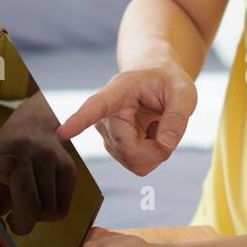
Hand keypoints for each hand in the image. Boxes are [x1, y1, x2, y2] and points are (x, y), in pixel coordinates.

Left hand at [0, 94, 77, 235]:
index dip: (17, 220)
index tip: (8, 221)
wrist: (30, 128)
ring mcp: (56, 160)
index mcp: (8, 156)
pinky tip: (40, 199)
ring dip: (40, 217)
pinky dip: (52, 211)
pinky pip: (64, 207)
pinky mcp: (70, 168)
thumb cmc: (1, 159)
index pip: (23, 199)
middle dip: (26, 223)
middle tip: (16, 219)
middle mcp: (35, 154)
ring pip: (54, 212)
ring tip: (28, 205)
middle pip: (38, 209)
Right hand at [56, 64, 196, 174]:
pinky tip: (151, 135)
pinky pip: (137, 166)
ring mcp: (107, 134)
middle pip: (129, 150)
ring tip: (157, 125)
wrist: (155, 80)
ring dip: (156, 151)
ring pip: (133, 162)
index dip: (80, 120)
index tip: (63, 132)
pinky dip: (153, 156)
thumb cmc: (167, 81)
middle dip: (158, 149)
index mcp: (118, 92)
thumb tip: (165, 146)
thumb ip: (177, 116)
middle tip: (172, 129)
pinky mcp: (113, 147)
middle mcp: (105, 115)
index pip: (96, 107)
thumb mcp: (183, 91)